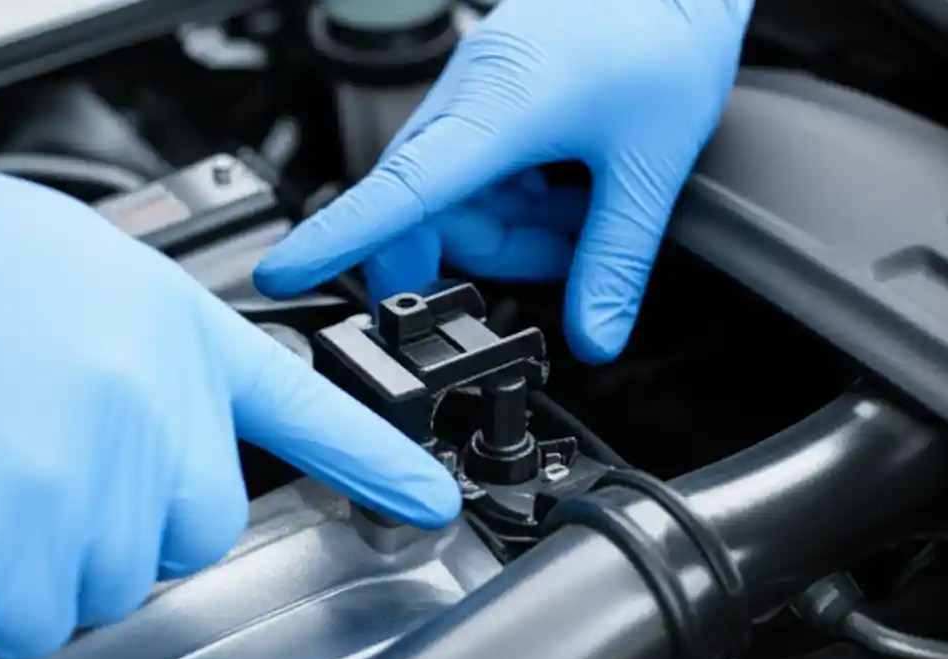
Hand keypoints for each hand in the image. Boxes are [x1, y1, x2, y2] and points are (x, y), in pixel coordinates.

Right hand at [0, 123, 459, 658]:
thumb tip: (151, 421)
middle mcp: (158, 405)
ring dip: (53, 553)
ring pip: (112, 581)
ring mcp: (95, 476)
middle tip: (51, 465)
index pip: (309, 408)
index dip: (375, 463)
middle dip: (133, 520)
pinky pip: (36, 620)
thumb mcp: (81, 271)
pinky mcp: (16, 542)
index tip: (426, 501)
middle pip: (201, 531)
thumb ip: (145, 355)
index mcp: (179, 331)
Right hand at [255, 0, 753, 363]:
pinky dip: (525, 201)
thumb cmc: (664, 34)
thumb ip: (615, 260)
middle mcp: (468, 98)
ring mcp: (477, 94)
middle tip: (560, 267)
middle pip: (429, 211)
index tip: (283, 272)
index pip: (397, 189)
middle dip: (487, 257)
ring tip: (589, 215)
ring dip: (518, 230)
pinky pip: (481, 171)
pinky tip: (577, 194)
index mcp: (496, 107)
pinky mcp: (493, 93)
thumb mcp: (650, 166)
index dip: (335, 238)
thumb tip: (594, 336)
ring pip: (460, 199)